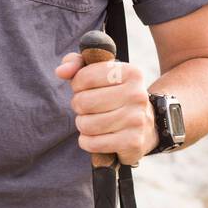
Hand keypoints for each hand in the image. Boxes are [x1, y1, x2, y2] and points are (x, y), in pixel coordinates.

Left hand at [55, 52, 157, 167]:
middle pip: (84, 102)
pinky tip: (97, 137)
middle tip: (87, 108)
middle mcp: (137, 94)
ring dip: (82, 125)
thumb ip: (77, 64)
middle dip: (78, 106)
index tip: (84, 88)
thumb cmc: (115, 95)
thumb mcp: (101, 73)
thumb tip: (61, 71)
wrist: (146, 126)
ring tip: (92, 121)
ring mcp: (136, 120)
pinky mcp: (133, 143)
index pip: (85, 77)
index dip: (77, 84)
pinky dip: (87, 142)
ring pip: (87, 125)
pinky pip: (93, 143)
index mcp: (131, 73)